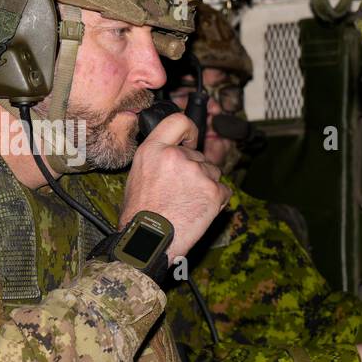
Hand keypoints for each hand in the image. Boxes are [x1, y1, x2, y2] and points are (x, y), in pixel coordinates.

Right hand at [120, 112, 229, 260]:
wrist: (149, 240)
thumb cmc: (140, 214)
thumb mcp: (138, 175)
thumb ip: (158, 158)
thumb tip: (177, 151)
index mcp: (153, 149)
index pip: (179, 121)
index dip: (189, 131)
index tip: (190, 141)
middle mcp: (176, 156)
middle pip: (198, 155)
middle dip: (195, 172)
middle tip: (179, 193)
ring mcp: (197, 172)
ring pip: (212, 173)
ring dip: (205, 186)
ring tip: (187, 204)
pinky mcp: (213, 191)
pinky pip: (223, 191)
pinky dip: (215, 201)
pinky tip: (198, 212)